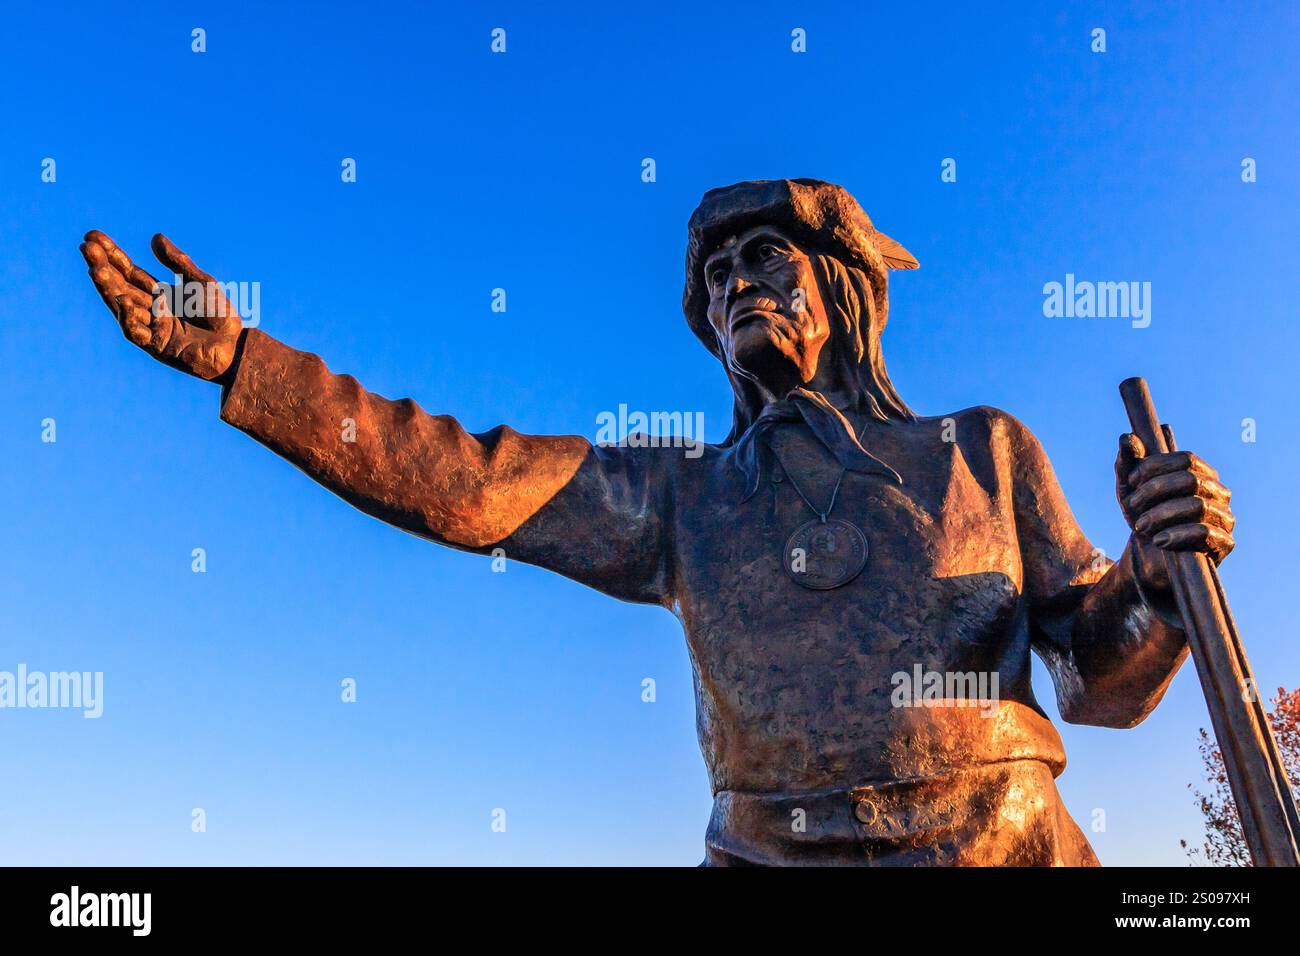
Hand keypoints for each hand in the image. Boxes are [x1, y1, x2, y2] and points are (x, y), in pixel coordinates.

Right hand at [81, 231, 242, 381]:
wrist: (237, 347)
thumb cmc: (221, 315)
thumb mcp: (200, 282)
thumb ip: (178, 262)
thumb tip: (154, 238)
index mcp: (161, 292)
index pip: (130, 271)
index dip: (112, 255)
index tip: (92, 236)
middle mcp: (152, 309)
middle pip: (121, 285)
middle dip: (102, 267)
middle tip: (85, 248)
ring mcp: (151, 327)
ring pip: (122, 306)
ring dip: (108, 288)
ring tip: (95, 269)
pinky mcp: (156, 346)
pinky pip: (136, 332)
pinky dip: (129, 317)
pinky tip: (124, 300)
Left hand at [1115, 433, 1234, 589]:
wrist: (1147, 560)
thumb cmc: (1143, 518)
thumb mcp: (1129, 492)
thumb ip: (1127, 464)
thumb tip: (1127, 438)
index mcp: (1201, 474)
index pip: (1186, 458)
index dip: (1156, 466)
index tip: (1131, 481)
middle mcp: (1219, 492)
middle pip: (1191, 480)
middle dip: (1154, 491)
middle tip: (1132, 505)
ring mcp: (1225, 517)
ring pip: (1197, 506)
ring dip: (1160, 515)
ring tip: (1140, 527)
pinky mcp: (1225, 543)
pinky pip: (1205, 532)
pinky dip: (1176, 534)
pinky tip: (1159, 540)